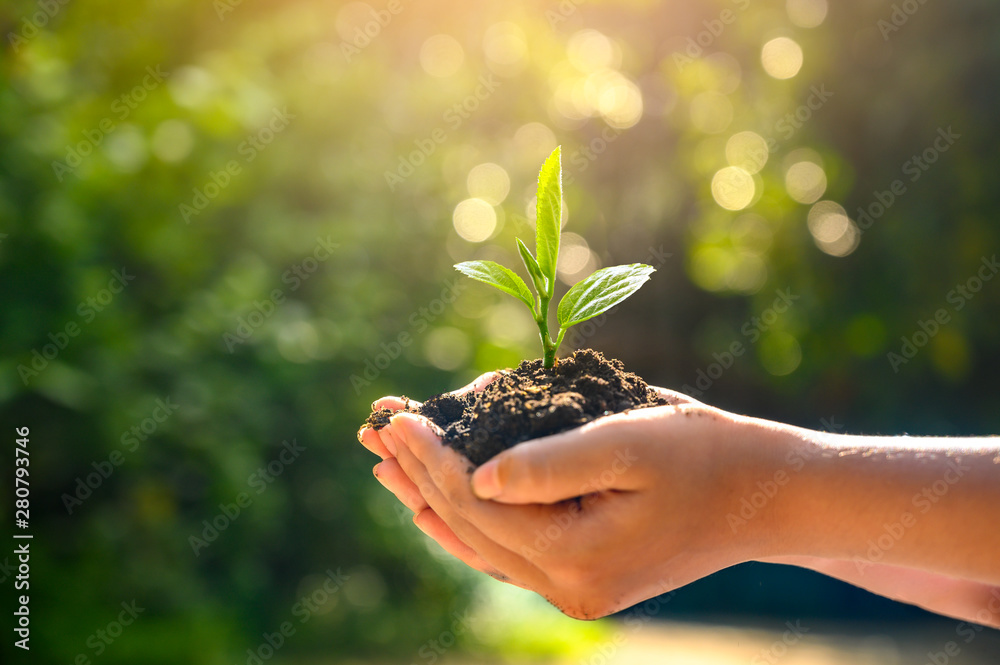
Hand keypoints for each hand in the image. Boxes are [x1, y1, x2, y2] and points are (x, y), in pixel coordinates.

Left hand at [360, 382, 783, 618]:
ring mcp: (575, 589)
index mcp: (576, 556)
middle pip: (470, 527)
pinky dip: (469, 524)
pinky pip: (508, 554)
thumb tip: (474, 478)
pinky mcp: (584, 578)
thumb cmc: (705, 455)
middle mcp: (568, 587)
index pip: (477, 503)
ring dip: (432, 502)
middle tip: (374, 434)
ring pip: (482, 546)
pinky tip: (439, 505)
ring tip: (388, 467)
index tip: (394, 417)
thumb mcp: (628, 443)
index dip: (431, 458)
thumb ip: (547, 463)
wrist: (765, 496)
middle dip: (418, 477)